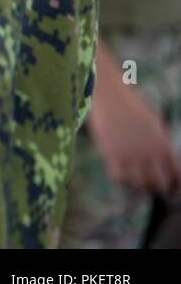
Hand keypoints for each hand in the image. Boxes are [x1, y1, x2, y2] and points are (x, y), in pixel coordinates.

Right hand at [87, 75, 180, 194]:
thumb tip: (166, 162)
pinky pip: (119, 177)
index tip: (172, 188)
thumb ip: (161, 143)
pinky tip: (121, 175)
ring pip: (139, 183)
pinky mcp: (111, 153)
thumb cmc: (131, 106)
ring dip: (139, 186)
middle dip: (158, 187)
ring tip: (137, 183)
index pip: (177, 173)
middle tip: (153, 187)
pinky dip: (121, 180)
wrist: (108, 95)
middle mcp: (149, 151)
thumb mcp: (155, 123)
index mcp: (163, 144)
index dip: (176, 184)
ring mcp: (130, 153)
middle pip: (159, 183)